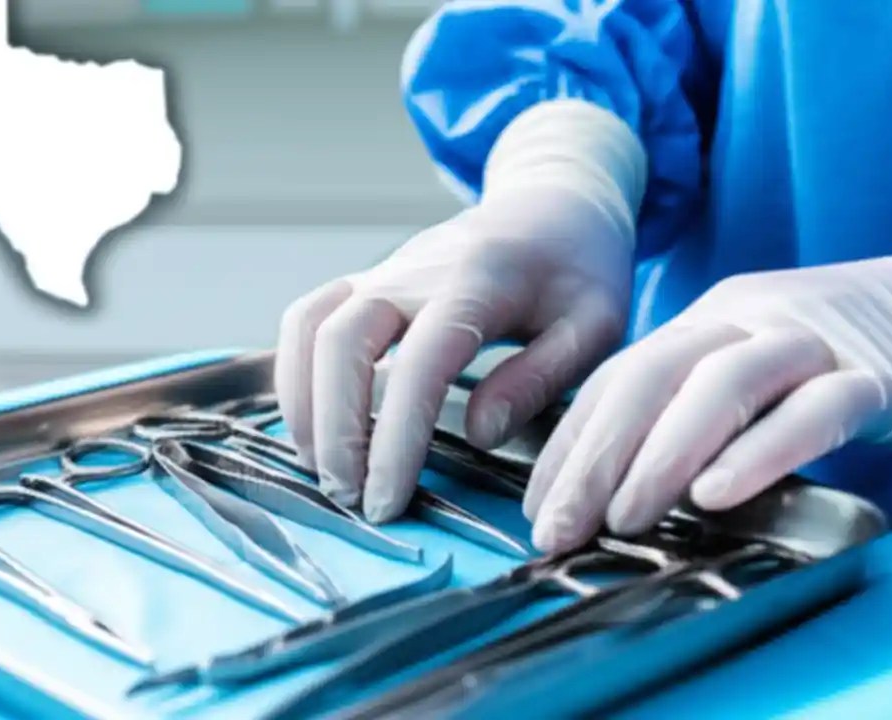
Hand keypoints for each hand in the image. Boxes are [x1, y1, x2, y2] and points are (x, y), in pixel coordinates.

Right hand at [275, 184, 633, 520]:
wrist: (552, 204)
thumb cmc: (580, 270)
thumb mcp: (596, 324)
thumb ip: (540, 378)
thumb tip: (479, 434)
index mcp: (477, 284)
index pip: (419, 366)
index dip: (395, 438)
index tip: (387, 501)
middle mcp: (414, 272)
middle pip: (342, 342)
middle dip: (334, 428)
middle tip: (350, 498)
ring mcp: (382, 273)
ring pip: (311, 327)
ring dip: (305, 403)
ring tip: (324, 470)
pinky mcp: (364, 281)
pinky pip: (307, 317)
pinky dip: (294, 371)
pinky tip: (312, 424)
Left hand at [526, 250, 891, 552]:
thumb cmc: (842, 353)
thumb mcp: (753, 365)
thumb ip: (695, 408)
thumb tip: (622, 484)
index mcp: (708, 320)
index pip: (619, 378)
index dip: (569, 442)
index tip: (536, 506)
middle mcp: (747, 319)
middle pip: (651, 379)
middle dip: (593, 458)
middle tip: (557, 527)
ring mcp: (812, 341)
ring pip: (722, 387)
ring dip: (662, 457)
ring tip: (624, 519)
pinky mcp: (879, 375)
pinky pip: (814, 411)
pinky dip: (761, 452)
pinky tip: (719, 495)